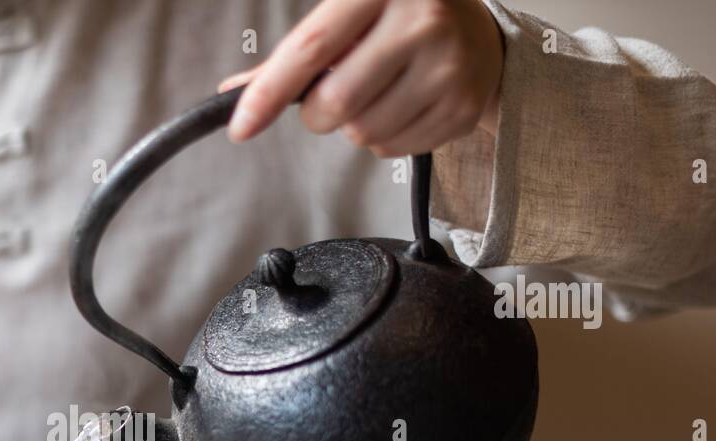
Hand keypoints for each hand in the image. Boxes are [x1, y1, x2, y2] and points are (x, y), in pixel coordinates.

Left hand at [221, 0, 503, 156]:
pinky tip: (402, 107)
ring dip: (354, 127)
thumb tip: (234, 94)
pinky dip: (383, 140)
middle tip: (333, 97)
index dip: (270, 92)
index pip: (311, 48)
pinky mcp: (463, 107)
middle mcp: (422, 20)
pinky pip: (393, 150)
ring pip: (363, 133)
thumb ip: (294, 55)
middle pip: (336, 103)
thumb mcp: (350, 16)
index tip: (241, 126)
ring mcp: (448, 66)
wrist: (481, 34)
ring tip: (378, 94)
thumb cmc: (398, 20)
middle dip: (319, 113)